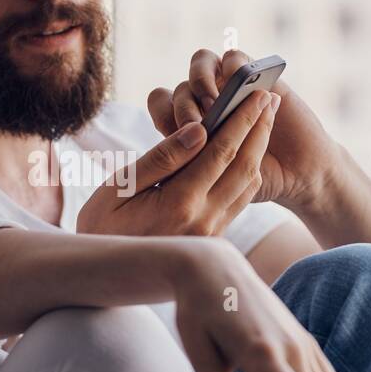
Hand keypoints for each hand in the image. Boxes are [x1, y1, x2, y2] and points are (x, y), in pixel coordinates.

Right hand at [76, 88, 277, 236]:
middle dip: (260, 129)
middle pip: (245, 167)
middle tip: (271, 98)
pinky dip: (247, 173)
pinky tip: (246, 154)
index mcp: (179, 204)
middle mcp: (203, 222)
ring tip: (264, 120)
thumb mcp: (119, 187)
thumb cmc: (101, 226)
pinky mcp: (212, 241)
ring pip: (247, 186)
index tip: (258, 94)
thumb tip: (199, 129)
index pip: (221, 152)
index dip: (242, 120)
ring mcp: (211, 235)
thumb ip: (161, 158)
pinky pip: (238, 202)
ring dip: (258, 150)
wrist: (100, 277)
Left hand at [148, 48, 339, 209]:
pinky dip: (233, 68)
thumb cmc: (252, 183)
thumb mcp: (215, 180)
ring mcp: (230, 86)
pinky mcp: (257, 78)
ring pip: (201, 62)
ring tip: (213, 104)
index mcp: (188, 123)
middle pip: (181, 86)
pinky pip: (234, 57)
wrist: (297, 174)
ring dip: (202, 81)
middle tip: (198, 128)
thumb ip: (192, 162)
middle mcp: (207, 101)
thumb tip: (168, 146)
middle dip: (185, 107)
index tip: (176, 138)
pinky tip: (238, 90)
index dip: (164, 113)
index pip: (161, 101)